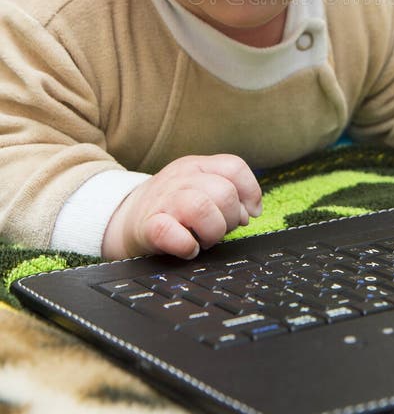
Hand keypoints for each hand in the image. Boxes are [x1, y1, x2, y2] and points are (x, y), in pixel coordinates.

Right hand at [102, 154, 261, 259]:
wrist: (122, 219)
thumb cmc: (170, 207)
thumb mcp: (197, 187)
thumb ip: (226, 193)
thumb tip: (248, 214)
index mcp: (196, 165)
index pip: (234, 167)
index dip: (250, 192)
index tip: (249, 213)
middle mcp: (180, 178)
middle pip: (224, 192)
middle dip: (230, 219)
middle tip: (218, 230)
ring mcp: (163, 200)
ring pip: (203, 207)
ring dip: (212, 231)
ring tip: (204, 240)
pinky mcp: (148, 226)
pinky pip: (173, 233)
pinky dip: (187, 246)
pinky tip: (188, 248)